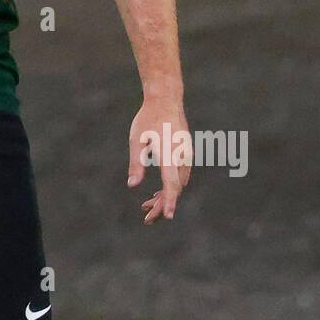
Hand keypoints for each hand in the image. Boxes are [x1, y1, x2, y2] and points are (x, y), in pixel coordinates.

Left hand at [127, 98, 190, 222]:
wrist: (166, 100)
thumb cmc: (148, 119)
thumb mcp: (137, 140)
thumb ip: (136, 163)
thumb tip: (133, 185)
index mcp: (169, 153)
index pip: (171, 183)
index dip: (169, 201)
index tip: (168, 216)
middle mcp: (181, 156)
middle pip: (175, 188)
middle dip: (162, 205)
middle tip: (147, 219)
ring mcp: (186, 156)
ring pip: (178, 184)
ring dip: (165, 197)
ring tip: (147, 206)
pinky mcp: (186, 154)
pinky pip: (180, 176)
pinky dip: (170, 187)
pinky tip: (156, 193)